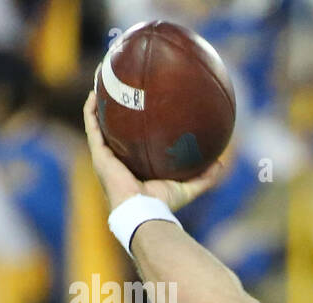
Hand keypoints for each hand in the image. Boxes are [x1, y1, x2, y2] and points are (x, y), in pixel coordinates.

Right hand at [82, 91, 224, 211]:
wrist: (142, 211)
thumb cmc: (162, 204)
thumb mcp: (188, 188)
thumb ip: (204, 177)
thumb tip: (221, 163)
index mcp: (133, 165)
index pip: (132, 142)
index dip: (134, 127)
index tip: (140, 109)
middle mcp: (117, 159)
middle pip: (113, 129)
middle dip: (114, 110)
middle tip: (119, 88)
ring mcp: (105, 156)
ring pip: (98, 123)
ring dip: (98, 103)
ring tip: (101, 81)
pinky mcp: (98, 153)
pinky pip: (92, 126)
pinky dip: (91, 109)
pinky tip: (94, 92)